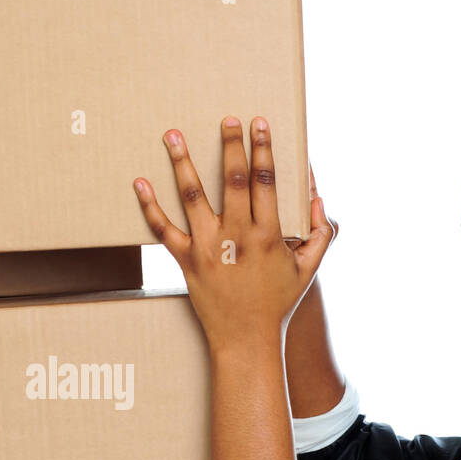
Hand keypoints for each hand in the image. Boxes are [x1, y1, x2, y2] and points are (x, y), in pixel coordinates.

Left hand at [132, 116, 336, 351]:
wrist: (246, 340)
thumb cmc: (277, 304)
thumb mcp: (308, 269)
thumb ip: (321, 233)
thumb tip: (320, 199)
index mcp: (268, 235)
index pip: (266, 181)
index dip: (263, 149)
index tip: (259, 123)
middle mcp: (237, 237)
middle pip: (233, 180)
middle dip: (230, 145)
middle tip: (225, 118)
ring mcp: (208, 248)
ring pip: (193, 197)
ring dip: (183, 162)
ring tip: (173, 134)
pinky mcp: (186, 262)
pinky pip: (163, 231)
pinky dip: (149, 207)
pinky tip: (139, 182)